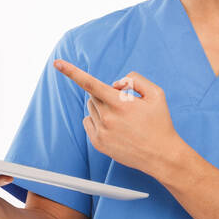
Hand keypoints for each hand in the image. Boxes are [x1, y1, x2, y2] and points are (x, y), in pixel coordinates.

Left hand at [53, 59, 184, 179]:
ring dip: (101, 106)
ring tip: (122, 117)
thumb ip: (135, 80)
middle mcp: (108, 118)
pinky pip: (88, 121)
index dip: (72, 71)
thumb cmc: (159, 123)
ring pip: (91, 107)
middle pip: (93, 94)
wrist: (161, 154)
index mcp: (121, 104)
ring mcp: (101, 132)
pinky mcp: (98, 143)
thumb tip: (114, 84)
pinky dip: (97, 119)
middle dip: (105, 93)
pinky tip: (113, 126)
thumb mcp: (156, 94)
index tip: (57, 63)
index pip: (91, 83)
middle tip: (124, 103)